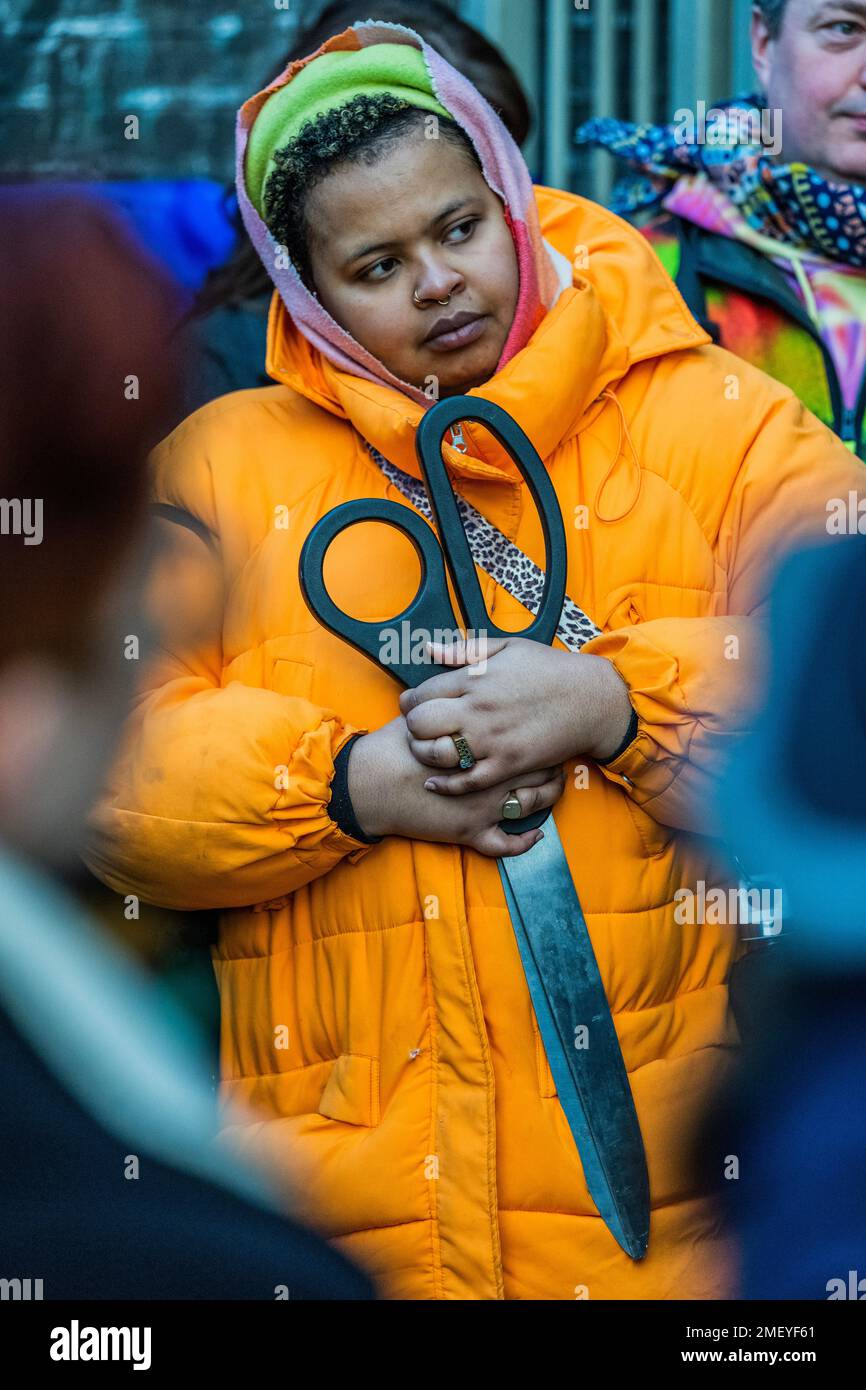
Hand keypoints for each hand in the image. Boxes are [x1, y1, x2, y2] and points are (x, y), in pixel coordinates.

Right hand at [346, 714, 565, 857]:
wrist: (370, 785)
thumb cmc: (393, 747)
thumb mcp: (423, 710)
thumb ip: (449, 693)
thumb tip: (466, 674)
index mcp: (479, 740)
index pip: (524, 733)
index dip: (541, 729)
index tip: (547, 724)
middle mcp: (488, 774)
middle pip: (538, 767)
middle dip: (553, 761)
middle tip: (561, 753)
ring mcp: (482, 806)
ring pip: (532, 804)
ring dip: (548, 796)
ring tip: (555, 786)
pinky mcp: (470, 832)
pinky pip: (505, 843)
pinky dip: (524, 842)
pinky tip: (537, 835)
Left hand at [398, 636, 632, 794]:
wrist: (589, 699)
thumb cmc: (549, 669)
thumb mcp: (507, 647)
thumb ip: (465, 650)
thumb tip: (429, 649)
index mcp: (475, 679)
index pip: (422, 694)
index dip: (410, 702)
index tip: (412, 705)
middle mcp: (478, 710)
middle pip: (421, 725)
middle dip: (412, 727)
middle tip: (417, 729)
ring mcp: (492, 740)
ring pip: (438, 755)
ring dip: (424, 754)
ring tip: (425, 751)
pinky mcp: (508, 764)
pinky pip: (467, 781)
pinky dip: (446, 785)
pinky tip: (434, 782)